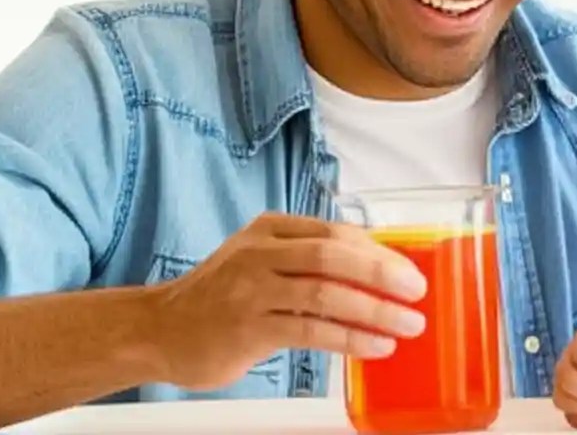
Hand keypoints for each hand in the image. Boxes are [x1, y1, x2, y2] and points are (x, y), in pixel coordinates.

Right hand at [144, 212, 428, 390]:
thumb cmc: (221, 297)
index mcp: (270, 229)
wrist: (159, 330)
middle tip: (416, 292)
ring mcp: (251, 290)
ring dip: (375, 311)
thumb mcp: (261, 261)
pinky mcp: (247, 329)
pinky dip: (349, 338)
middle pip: (334, 255)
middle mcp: (260, 253)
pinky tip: (375, 346)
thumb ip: (307, 260)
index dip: (379, 252)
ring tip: (406, 325)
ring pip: (326, 293)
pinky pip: (311, 331)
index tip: (408, 270)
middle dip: (383, 274)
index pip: (336, 232)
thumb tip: (375, 271)